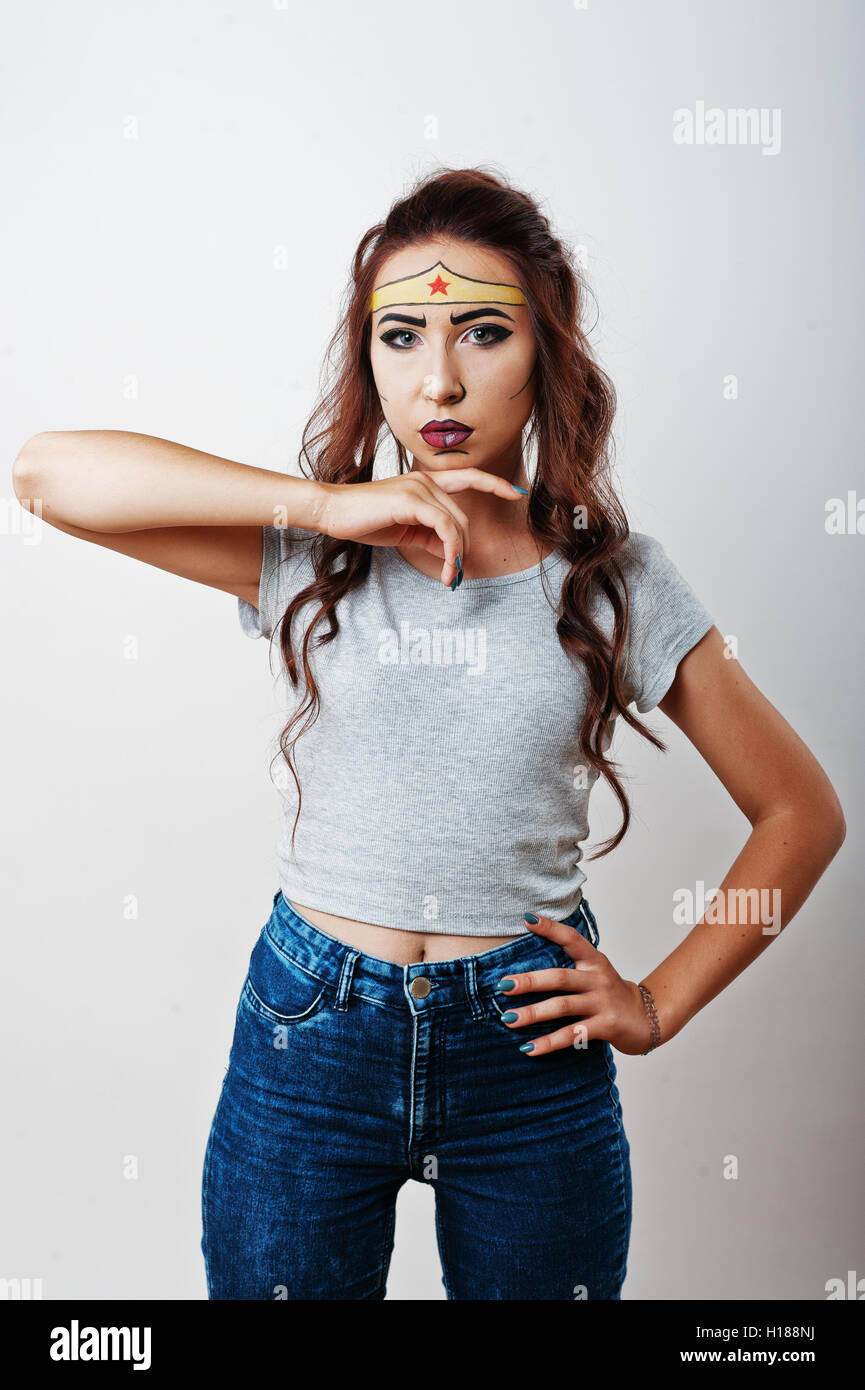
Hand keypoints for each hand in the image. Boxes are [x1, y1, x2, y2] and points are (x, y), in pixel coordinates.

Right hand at [316, 469, 525, 587]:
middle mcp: (426, 480)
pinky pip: (445, 528)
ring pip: (456, 524)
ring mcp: (419, 487)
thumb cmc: (363, 520)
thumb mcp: (404, 531)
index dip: (494, 484)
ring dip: (458, 556)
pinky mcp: (412, 500)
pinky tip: (446, 568)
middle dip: (464, 549)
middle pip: (463, 517)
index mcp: (425, 483)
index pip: (469, 477)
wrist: (332, 512)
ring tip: (450, 577)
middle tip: (456, 576)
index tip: (516, 493)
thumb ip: (429, 535)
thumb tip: (451, 552)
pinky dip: (450, 551)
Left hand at [496, 912, 654, 1056]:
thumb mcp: (594, 973)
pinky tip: (528, 1048)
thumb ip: (569, 968)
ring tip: (507, 1019)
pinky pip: (572, 1035)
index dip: (550, 928)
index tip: (527, 918)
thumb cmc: (610, 995)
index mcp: (594, 961)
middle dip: (529, 981)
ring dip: (533, 1013)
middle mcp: (598, 979)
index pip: (571, 938)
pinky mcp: (606, 1026)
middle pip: (560, 978)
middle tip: (503, 985)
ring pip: (562, 1007)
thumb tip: (525, 970)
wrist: (648, 1018)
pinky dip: (549, 1042)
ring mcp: (602, 1002)